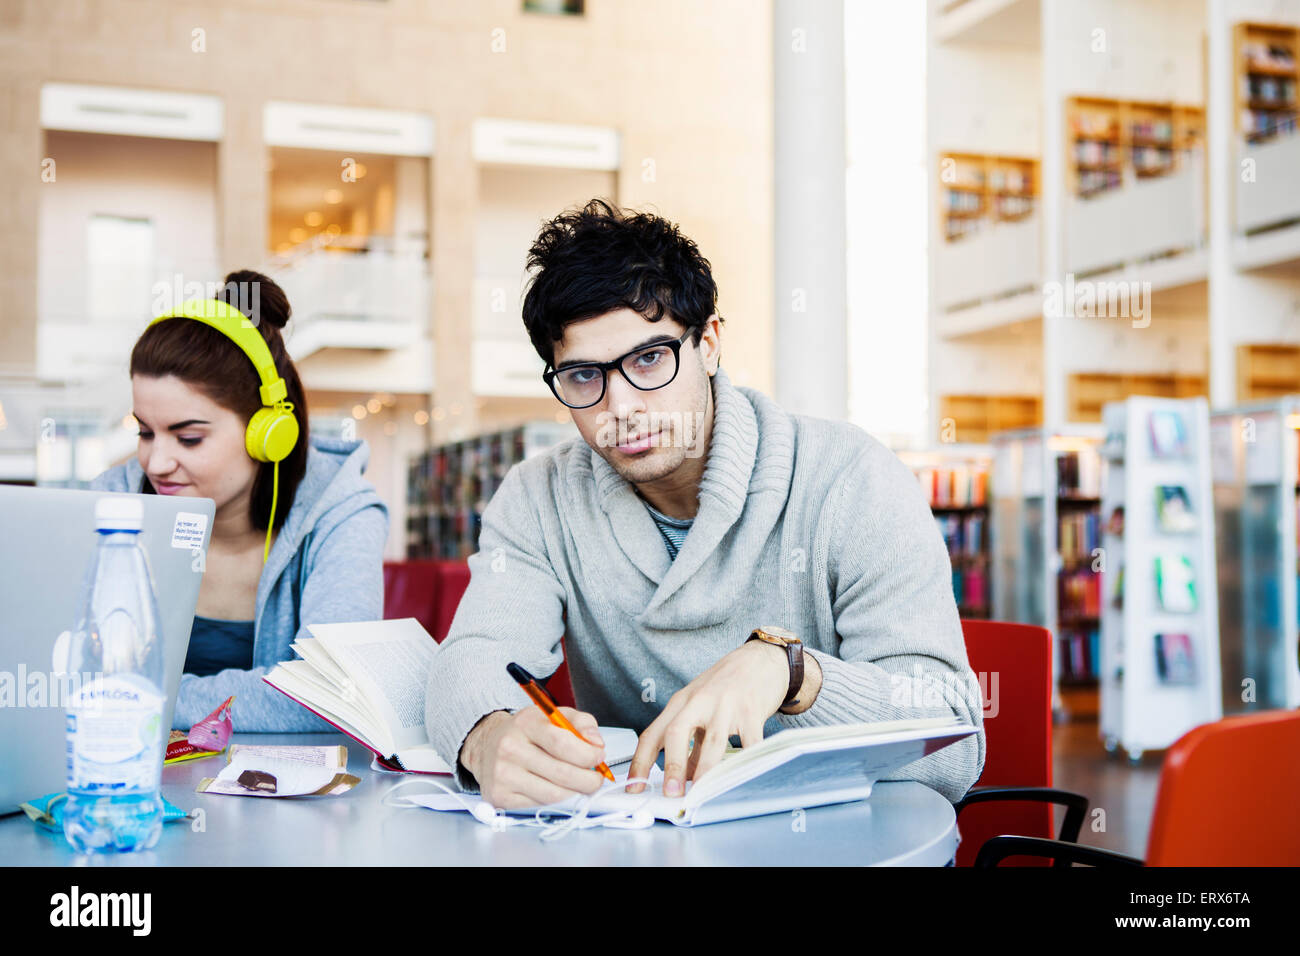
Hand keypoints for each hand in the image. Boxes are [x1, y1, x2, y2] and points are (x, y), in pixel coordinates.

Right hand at [460, 707, 608, 809]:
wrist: (487, 745)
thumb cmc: (526, 732)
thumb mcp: (553, 715)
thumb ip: (582, 723)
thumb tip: (596, 744)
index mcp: (526, 723)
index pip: (563, 743)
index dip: (588, 755)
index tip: (599, 757)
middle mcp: (510, 748)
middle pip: (562, 773)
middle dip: (589, 780)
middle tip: (596, 779)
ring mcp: (503, 774)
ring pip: (554, 795)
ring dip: (575, 794)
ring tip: (580, 785)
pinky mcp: (500, 796)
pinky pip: (539, 805)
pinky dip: (556, 801)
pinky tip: (558, 790)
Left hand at [625, 640, 788, 796]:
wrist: (761, 659)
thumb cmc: (726, 686)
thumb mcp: (700, 708)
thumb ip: (691, 741)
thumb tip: (683, 778)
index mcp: (681, 702)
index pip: (652, 734)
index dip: (640, 762)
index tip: (635, 787)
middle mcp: (699, 701)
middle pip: (677, 732)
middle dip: (672, 766)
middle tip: (671, 793)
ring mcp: (726, 705)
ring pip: (712, 741)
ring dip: (705, 770)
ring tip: (701, 792)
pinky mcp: (752, 711)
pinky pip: (749, 742)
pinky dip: (746, 762)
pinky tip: (743, 777)